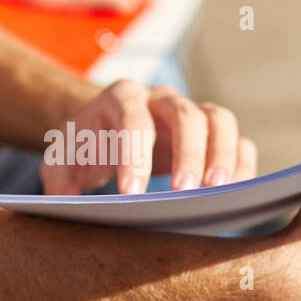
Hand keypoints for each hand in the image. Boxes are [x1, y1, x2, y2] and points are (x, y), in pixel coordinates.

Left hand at [40, 80, 257, 194]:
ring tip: (219, 192)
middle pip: (185, 115)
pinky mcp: (212, 134)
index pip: (132, 119)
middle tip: (184, 193)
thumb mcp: (62, 160)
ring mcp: (192, 112)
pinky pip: (239, 141)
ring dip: (224, 155)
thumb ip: (58, 178)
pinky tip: (236, 196)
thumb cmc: (85, 148)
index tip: (131, 194)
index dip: (134, 155)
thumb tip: (64, 202)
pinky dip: (243, 165)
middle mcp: (161, 99)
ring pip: (220, 120)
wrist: (105, 133)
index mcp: (122, 97)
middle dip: (188, 154)